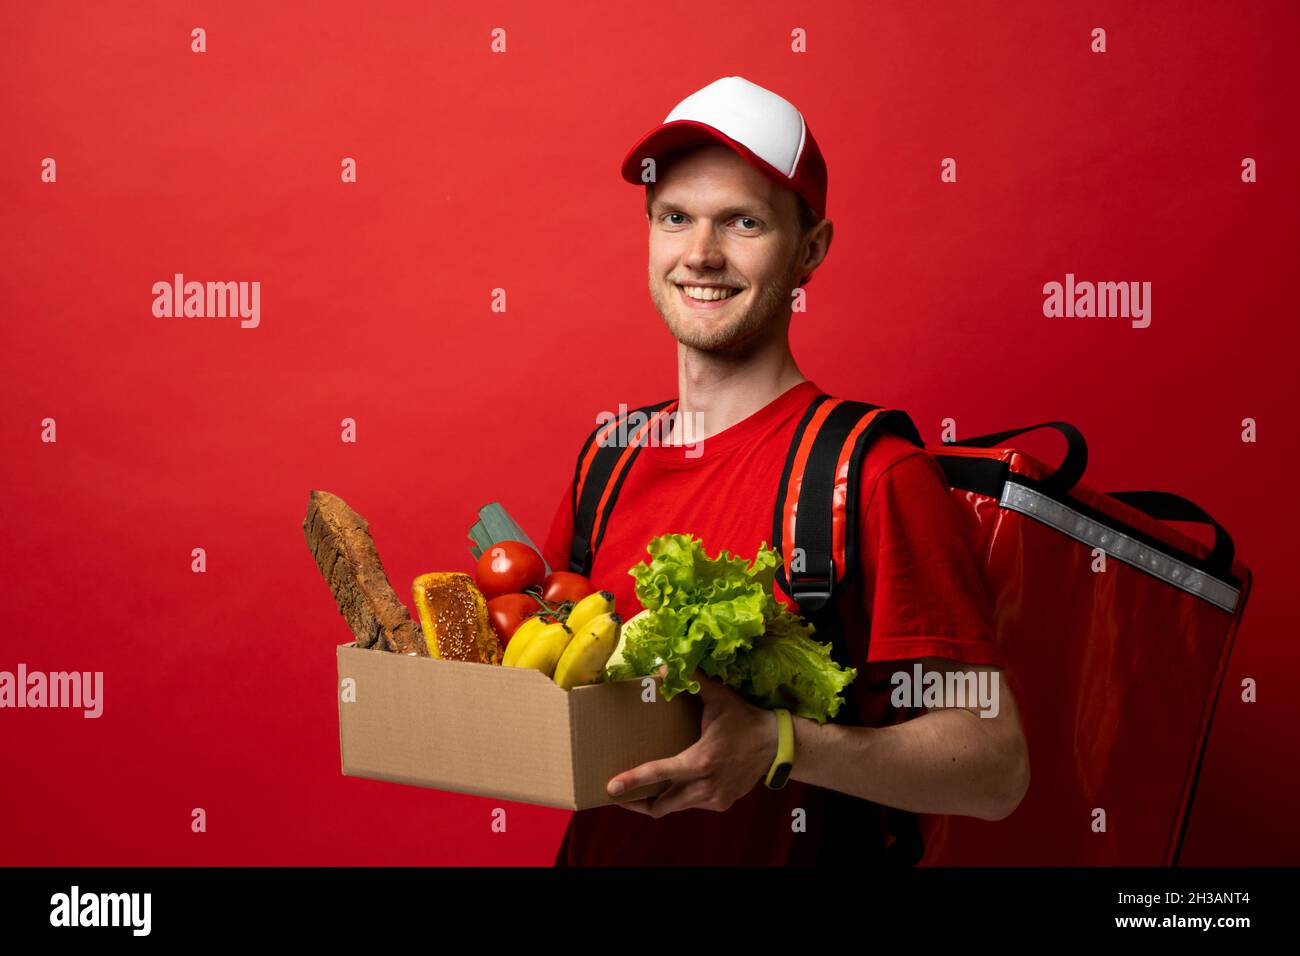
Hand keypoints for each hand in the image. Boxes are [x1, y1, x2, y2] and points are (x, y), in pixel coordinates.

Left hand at [607, 666, 777, 816]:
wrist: (776, 745)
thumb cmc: (744, 719)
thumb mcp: (720, 698)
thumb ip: (694, 681)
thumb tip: (664, 667)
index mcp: (700, 761)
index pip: (660, 773)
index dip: (633, 781)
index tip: (611, 788)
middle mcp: (706, 786)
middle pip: (661, 805)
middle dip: (637, 802)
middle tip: (618, 794)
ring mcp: (714, 798)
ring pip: (675, 807)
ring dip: (657, 801)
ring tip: (638, 792)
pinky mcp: (721, 804)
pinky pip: (691, 805)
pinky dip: (678, 798)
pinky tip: (671, 785)